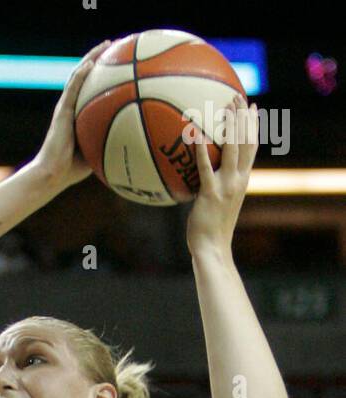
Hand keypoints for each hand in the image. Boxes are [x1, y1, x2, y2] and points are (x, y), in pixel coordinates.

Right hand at [31, 40, 111, 190]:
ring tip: (106, 44)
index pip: (92, 88)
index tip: (120, 61)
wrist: (53, 174)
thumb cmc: (72, 170)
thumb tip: (133, 143)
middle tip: (116, 44)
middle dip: (100, 58)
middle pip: (86, 75)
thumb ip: (109, 143)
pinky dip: (81, 76)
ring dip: (91, 58)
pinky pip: (72, 89)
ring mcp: (65, 107)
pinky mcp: (61, 112)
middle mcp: (72, 106)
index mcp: (79, 114)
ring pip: (79, 76)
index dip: (104, 73)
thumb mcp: (97, 153)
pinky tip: (91, 64)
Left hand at [186, 94, 258, 257]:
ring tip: (225, 106)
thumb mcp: (220, 203)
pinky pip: (205, 169)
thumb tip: (203, 174)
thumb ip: (216, 186)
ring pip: (232, 149)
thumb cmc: (212, 229)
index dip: (253, 126)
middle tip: (238, 96)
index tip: (252, 107)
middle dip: (243, 117)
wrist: (213, 248)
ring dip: (230, 126)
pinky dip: (202, 152)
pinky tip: (196, 136)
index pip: (252, 148)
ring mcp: (226, 186)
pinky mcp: (210, 193)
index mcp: (243, 181)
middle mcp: (238, 180)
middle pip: (246, 142)